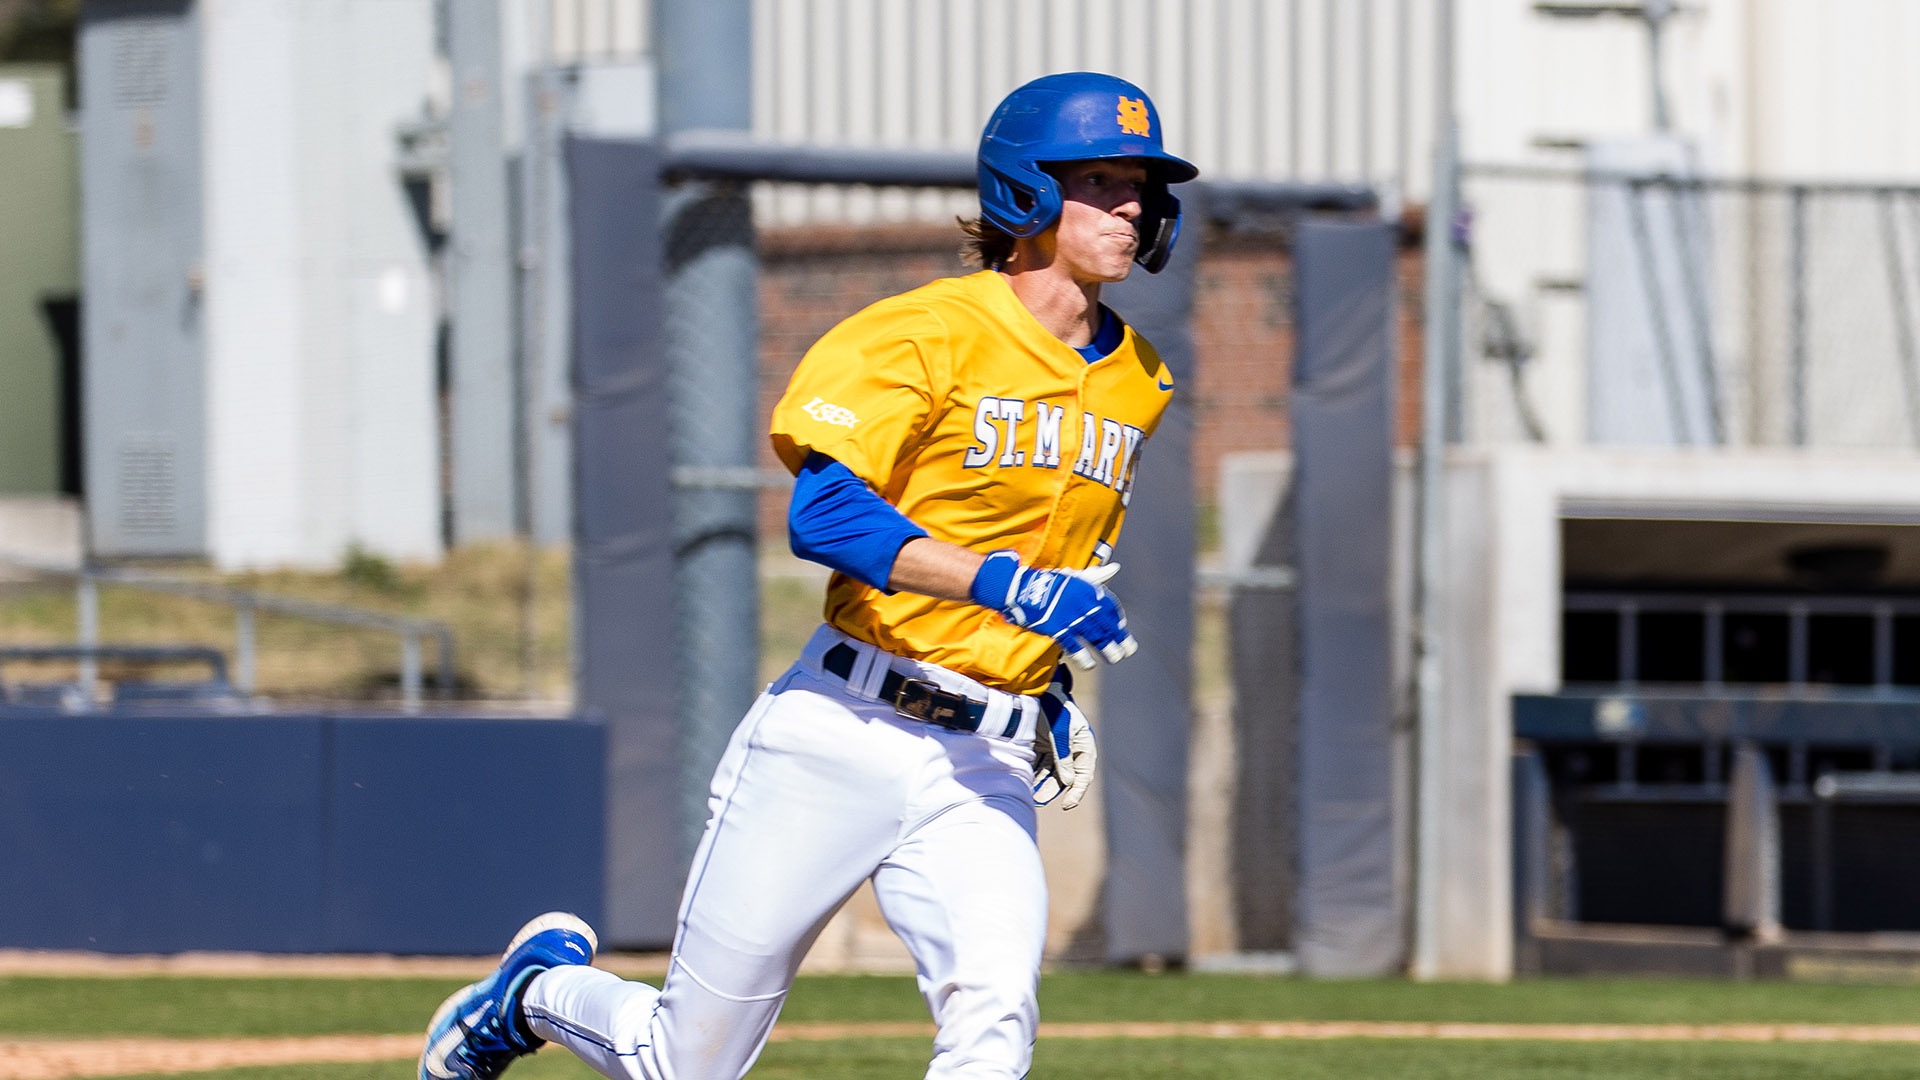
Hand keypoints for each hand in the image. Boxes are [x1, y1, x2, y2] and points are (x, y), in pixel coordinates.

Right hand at [970, 551, 1137, 670]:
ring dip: (1106, 648)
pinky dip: (1082, 656)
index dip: (1117, 619)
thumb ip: (1097, 576)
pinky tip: (1089, 665)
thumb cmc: (1051, 582)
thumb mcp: (1075, 576)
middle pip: (1106, 623)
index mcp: (1088, 589)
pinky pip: (1073, 645)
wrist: (1023, 588)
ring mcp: (1070, 616)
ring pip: (1094, 635)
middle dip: (1119, 638)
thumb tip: (1116, 568)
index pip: (1109, 606)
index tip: (1121, 629)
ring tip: (1115, 659)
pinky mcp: (1057, 627)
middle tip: (1129, 651)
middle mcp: (1083, 602)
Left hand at [1035, 669, 1097, 809]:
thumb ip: (1063, 757)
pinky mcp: (1042, 744)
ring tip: (1031, 795)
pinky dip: (1034, 774)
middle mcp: (1072, 747)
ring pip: (1050, 772)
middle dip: (1053, 789)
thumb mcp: (1059, 732)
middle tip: (1040, 800)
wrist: (1035, 689)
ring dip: (1042, 784)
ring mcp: (1056, 747)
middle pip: (1065, 776)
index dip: (1077, 791)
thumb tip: (1068, 782)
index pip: (1084, 774)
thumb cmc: (1052, 707)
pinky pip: (1040, 764)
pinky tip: (1026, 782)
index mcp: (1084, 743)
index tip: (1067, 805)